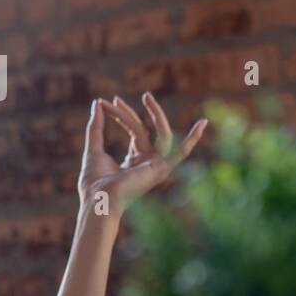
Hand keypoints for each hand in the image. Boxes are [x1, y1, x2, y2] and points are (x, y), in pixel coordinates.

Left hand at [77, 91, 206, 217]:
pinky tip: (202, 123)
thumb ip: (96, 127)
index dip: (121, 115)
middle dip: (128, 114)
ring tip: (146, 96)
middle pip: (143, 130)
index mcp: (135, 162)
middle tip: (115, 99)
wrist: (98, 199)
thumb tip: (97, 103)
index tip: (104, 102)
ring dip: (155, 113)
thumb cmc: (94, 182)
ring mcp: (157, 166)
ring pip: (161, 133)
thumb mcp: (94, 148)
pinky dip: (193, 138)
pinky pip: (182, 152)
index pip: (135, 131)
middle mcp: (149, 163)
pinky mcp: (162, 168)